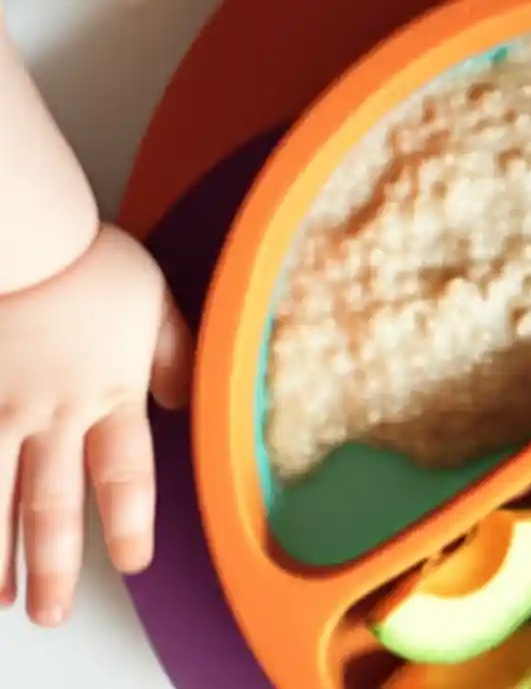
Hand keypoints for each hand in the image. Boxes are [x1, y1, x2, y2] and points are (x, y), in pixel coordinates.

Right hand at [0, 224, 191, 625]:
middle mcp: (52, 417)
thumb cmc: (87, 262)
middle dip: (56, 568)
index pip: (125, 477)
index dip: (131, 526)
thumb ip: (176, 357)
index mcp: (110, 395)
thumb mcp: (154, 304)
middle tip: (52, 614)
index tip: (132, 563)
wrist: (20, 237)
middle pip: (55, 508)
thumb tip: (188, 402)